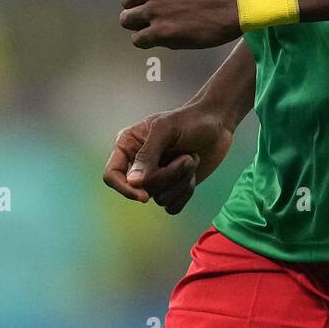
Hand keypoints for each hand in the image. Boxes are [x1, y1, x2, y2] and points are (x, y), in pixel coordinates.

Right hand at [102, 105, 234, 211]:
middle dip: (169, 176)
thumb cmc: (190, 120)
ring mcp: (155, 179)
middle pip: (141, 190)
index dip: (124, 189)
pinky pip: (173, 207)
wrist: (217, 125)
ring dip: (182, 180)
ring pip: (160, 199)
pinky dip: (186, 192)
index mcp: (128, 146)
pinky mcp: (172, 189)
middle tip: (186, 157)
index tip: (144, 195)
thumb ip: (148, 154)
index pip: (111, 175)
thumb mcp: (166, 129)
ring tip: (191, 158)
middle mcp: (138, 165)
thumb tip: (134, 182)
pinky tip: (193, 173)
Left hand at [107, 0, 239, 49]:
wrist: (238, 4)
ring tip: (158, 21)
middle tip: (158, 6)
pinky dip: (146, 38)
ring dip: (139, 22)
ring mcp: (155, 10)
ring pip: (127, 20)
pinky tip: (160, 33)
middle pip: (124, 0)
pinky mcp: (163, 33)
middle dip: (137, 3)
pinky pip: (138, 39)